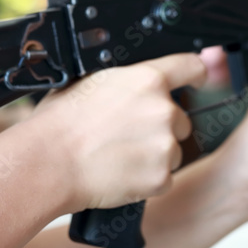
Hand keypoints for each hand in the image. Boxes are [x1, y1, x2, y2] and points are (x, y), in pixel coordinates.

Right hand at [30, 53, 206, 211]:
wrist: (49, 163)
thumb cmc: (60, 122)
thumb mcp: (92, 80)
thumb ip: (126, 79)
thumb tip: (135, 81)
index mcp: (147, 79)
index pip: (191, 67)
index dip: (196, 74)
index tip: (198, 80)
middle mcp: (163, 110)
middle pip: (180, 119)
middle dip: (161, 127)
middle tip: (128, 135)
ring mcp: (164, 145)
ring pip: (172, 150)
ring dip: (154, 154)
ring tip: (118, 156)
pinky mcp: (160, 177)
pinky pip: (162, 178)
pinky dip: (146, 179)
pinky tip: (120, 173)